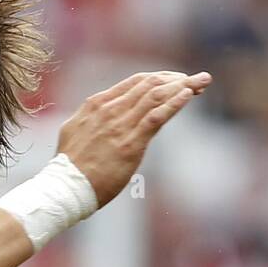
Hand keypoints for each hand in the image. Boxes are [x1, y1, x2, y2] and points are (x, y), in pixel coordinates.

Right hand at [57, 69, 211, 206]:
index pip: (134, 83)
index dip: (159, 78)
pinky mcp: (130, 143)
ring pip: (156, 96)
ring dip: (183, 86)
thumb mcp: (74, 131)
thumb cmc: (69, 167)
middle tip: (196, 79)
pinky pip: (156, 116)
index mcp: (96, 104)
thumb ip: (91, 119)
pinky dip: (175, 103)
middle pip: (149, 84)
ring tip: (202, 82)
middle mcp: (110, 109)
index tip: (175, 80)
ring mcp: (120, 125)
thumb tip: (98, 113)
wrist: (65, 188)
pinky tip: (189, 96)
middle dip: (176, 79)